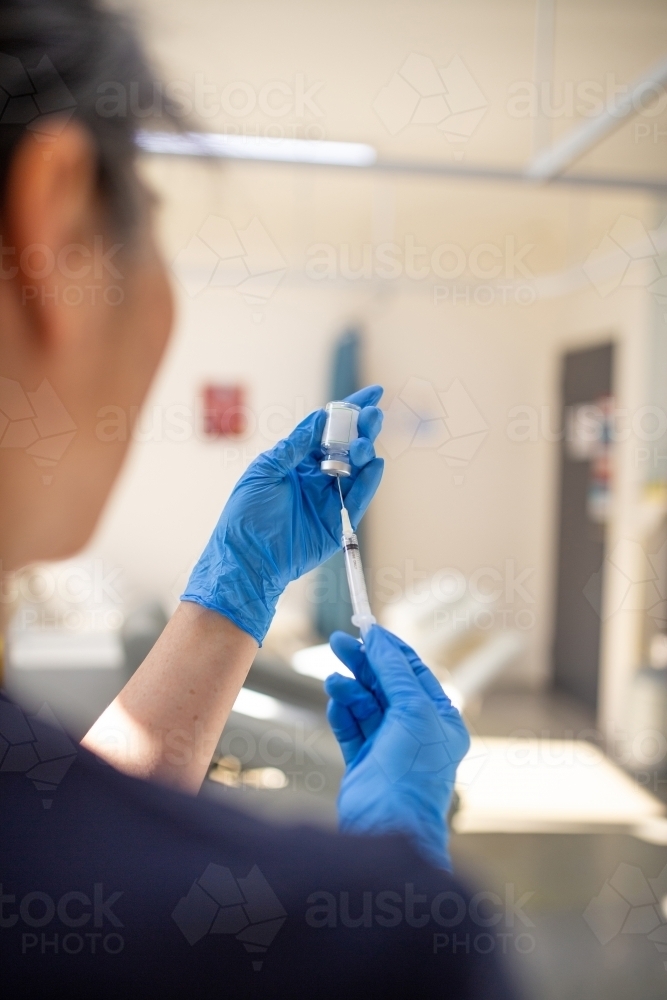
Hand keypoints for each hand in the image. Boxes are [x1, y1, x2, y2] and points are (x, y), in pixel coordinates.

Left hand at [181, 386, 383, 642]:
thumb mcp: (265, 471)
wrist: (247, 559)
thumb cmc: (246, 515)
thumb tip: (319, 419)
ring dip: (365, 452)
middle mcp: (315, 477)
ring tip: (365, 443)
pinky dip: (370, 481)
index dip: (347, 410)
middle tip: (373, 415)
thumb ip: (295, 446)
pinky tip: (375, 464)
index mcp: (295, 461)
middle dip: (362, 428)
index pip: (326, 429)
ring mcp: (328, 499)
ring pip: (356, 469)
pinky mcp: (339, 522)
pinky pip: (359, 497)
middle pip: (346, 446)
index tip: (372, 393)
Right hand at [324, 626, 469, 869]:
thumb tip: (379, 638)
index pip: (413, 672)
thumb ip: (394, 671)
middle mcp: (417, 731)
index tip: (366, 628)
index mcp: (440, 718)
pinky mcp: (364, 762)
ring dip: (350, 689)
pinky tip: (334, 702)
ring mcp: (389, 747)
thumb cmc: (412, 769)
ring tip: (333, 681)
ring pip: (365, 705)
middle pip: (386, 685)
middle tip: (337, 642)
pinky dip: (342, 713)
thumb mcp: (412, 709)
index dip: (389, 649)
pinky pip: (351, 727)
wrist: (389, 824)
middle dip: (363, 664)